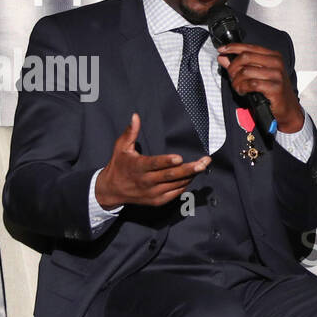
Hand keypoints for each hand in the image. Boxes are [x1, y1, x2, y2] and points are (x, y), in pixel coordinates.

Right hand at [94, 114, 209, 207]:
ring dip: (190, 175)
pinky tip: (192, 176)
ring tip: (203, 166)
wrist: (112, 190)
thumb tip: (135, 116)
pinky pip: (175, 193)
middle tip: (203, 163)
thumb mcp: (121, 147)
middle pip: (170, 175)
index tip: (179, 158)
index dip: (166, 162)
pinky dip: (185, 184)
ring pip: (175, 184)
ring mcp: (152, 193)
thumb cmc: (119, 165)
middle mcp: (146, 181)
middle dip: (189, 169)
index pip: (154, 164)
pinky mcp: (157, 201)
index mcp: (137, 167)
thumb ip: (131, 132)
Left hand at [218, 42, 304, 131]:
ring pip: (246, 71)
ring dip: (237, 80)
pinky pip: (252, 84)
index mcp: (273, 56)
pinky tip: (242, 91)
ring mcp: (277, 75)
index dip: (233, 48)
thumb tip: (223, 57)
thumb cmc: (274, 91)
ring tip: (238, 87)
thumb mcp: (257, 74)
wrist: (288, 109)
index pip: (249, 47)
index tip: (222, 50)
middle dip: (233, 67)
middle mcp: (276, 63)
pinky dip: (243, 88)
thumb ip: (240, 65)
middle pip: (246, 57)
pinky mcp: (275, 87)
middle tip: (231, 76)